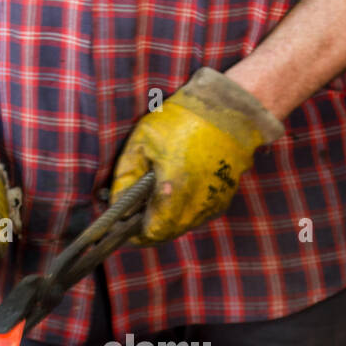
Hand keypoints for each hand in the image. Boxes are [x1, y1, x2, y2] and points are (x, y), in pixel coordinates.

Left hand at [111, 68, 283, 244]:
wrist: (229, 111)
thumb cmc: (182, 121)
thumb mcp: (142, 142)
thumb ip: (126, 176)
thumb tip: (116, 203)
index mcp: (174, 192)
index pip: (150, 233)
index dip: (133, 233)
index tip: (122, 223)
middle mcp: (195, 206)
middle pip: (165, 234)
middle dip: (148, 224)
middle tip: (135, 209)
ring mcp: (211, 206)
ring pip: (181, 226)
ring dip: (165, 217)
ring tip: (156, 193)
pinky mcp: (222, 201)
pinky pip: (196, 215)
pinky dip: (182, 209)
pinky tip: (177, 187)